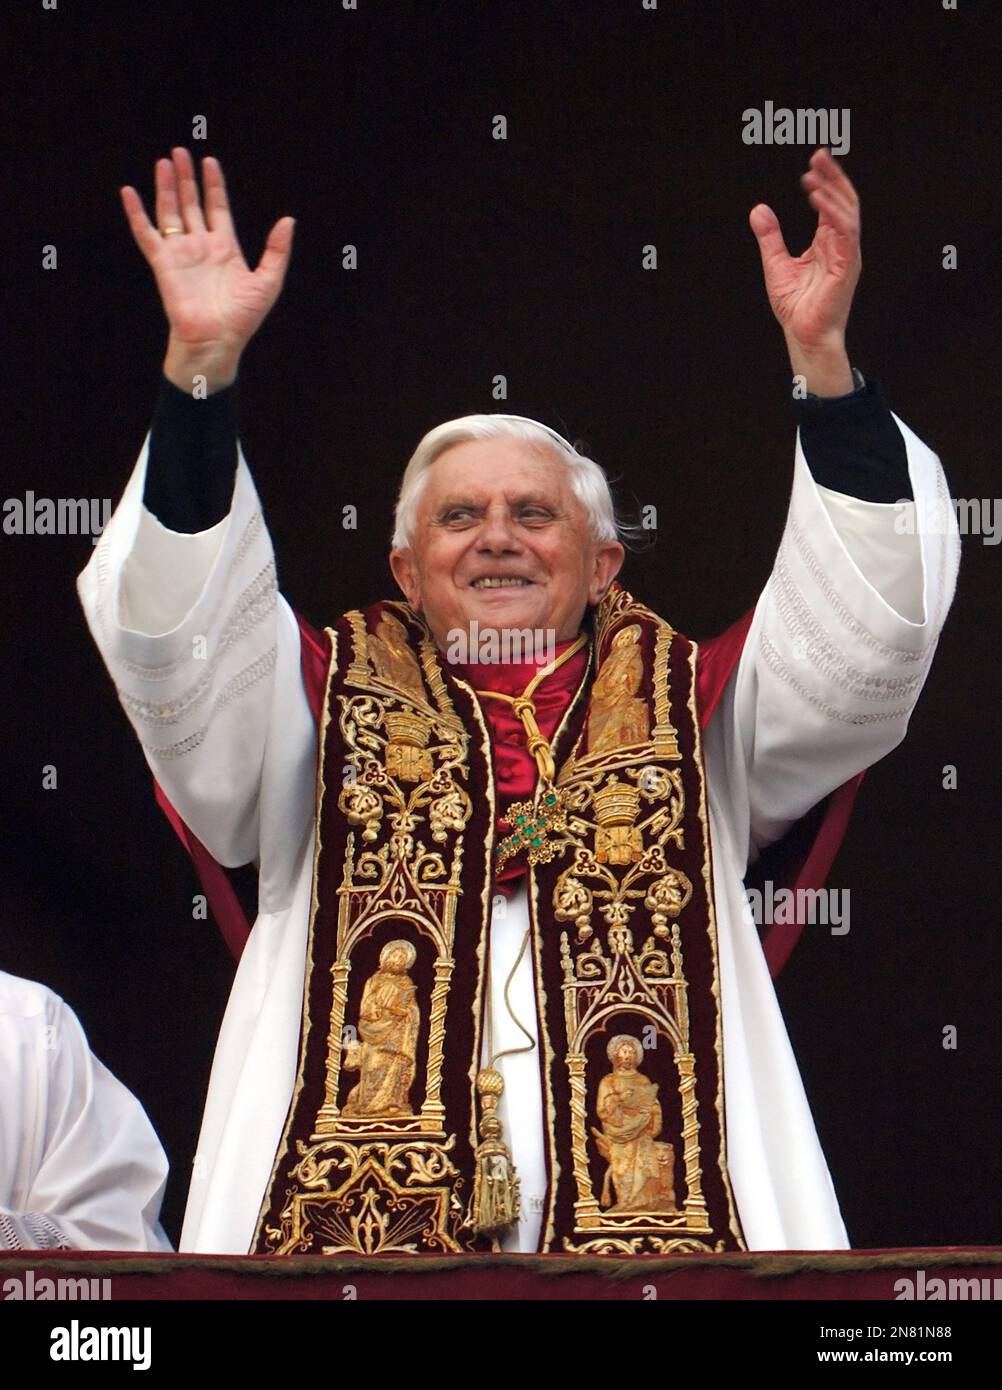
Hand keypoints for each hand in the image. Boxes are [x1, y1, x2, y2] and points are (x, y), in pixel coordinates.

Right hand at [119, 148, 294, 389]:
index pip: (217, 207)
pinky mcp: (163, 263)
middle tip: (180, 151)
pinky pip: (146, 233)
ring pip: (170, 211)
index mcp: (225, 248)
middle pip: (191, 203)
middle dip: (186, 178)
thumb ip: (277, 251)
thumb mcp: (268, 281)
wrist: (216, 342)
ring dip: (166, 187)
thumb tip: (288, 220)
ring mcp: (181, 253)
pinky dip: (136, 213)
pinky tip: (129, 191)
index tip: (209, 161)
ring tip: (164, 161)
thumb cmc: (242, 318)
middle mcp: (201, 246)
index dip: (213, 184)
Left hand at [749, 148, 860, 393]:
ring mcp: (847, 254)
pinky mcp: (847, 265)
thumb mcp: (776, 265)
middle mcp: (842, 245)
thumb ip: (770, 237)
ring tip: (814, 173)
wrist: (804, 336)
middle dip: (832, 176)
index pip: (831, 204)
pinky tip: (817, 198)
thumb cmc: (796, 307)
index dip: (824, 181)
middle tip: (818, 154)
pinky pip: (845, 231)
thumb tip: (758, 209)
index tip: (812, 162)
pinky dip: (832, 212)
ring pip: (847, 211)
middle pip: (843, 201)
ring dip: (832, 189)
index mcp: (828, 243)